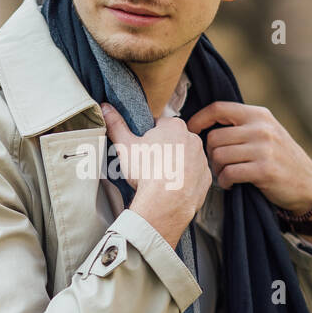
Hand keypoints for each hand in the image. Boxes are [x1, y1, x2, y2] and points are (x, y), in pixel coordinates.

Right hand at [99, 102, 211, 248]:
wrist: (165, 204)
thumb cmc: (147, 173)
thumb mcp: (126, 146)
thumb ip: (116, 125)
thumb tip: (106, 109)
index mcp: (175, 127)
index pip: (160, 125)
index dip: (149, 137)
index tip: (143, 149)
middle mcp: (193, 139)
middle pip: (174, 141)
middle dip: (164, 150)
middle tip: (150, 164)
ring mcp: (202, 160)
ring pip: (186, 158)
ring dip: (176, 164)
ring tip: (161, 178)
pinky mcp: (205, 178)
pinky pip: (194, 176)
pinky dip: (185, 180)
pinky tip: (172, 187)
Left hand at [184, 101, 311, 212]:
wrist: (309, 183)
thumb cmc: (280, 158)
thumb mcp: (266, 132)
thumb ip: (241, 126)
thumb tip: (204, 125)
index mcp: (258, 114)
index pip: (218, 108)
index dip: (199, 119)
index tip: (191, 131)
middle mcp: (261, 128)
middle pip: (214, 137)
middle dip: (210, 154)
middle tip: (218, 164)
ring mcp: (264, 148)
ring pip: (219, 156)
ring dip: (217, 169)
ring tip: (225, 174)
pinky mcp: (264, 170)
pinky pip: (229, 173)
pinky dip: (225, 181)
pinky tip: (231, 183)